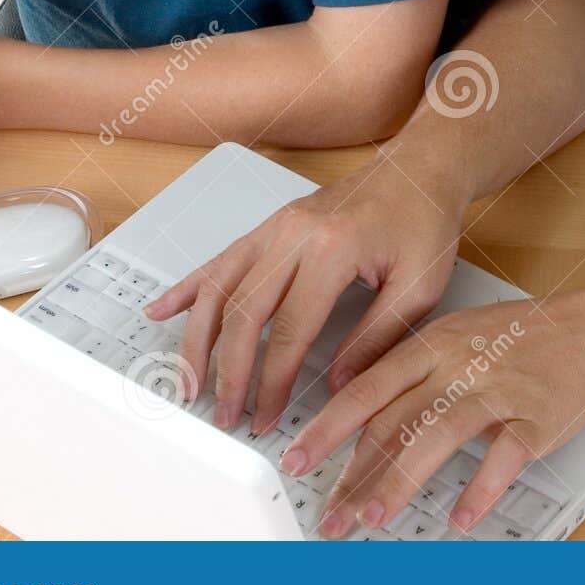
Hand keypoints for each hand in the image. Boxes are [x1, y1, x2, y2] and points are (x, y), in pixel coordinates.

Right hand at [143, 157, 468, 435]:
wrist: (419, 169)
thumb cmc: (423, 219)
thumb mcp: (420, 286)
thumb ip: (377, 338)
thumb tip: (337, 386)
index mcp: (333, 249)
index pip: (289, 330)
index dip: (273, 381)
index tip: (267, 414)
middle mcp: (294, 233)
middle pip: (242, 312)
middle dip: (228, 371)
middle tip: (226, 413)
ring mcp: (277, 226)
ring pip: (218, 287)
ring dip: (197, 339)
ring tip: (189, 383)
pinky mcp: (271, 224)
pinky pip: (219, 259)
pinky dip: (187, 287)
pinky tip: (161, 310)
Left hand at [278, 291, 584, 537]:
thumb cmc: (521, 337)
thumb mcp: (457, 336)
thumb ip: (410, 371)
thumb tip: (359, 417)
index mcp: (434, 344)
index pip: (367, 388)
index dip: (327, 427)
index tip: (295, 459)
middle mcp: (460, 365)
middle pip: (395, 421)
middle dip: (354, 472)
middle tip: (329, 513)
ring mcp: (499, 389)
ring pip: (438, 435)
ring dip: (401, 480)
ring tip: (374, 516)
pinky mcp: (536, 417)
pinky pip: (503, 456)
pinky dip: (480, 490)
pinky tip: (461, 519)